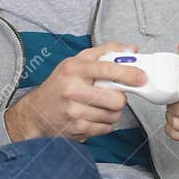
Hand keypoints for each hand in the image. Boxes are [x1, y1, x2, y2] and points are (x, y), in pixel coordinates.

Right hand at [4, 41, 146, 141]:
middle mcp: (72, 89)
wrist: (37, 113)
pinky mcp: (77, 128)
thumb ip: (104, 53)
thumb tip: (131, 50)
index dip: (129, 74)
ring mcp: (74, 111)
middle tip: (112, 95)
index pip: (107, 69)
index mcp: (73, 69)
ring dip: (112, 112)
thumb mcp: (76, 62)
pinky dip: (104, 123)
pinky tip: (92, 116)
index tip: (142, 77)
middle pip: (116, 98)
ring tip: (99, 106)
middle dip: (120, 98)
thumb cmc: (59, 86)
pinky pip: (106, 128)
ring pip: (113, 115)